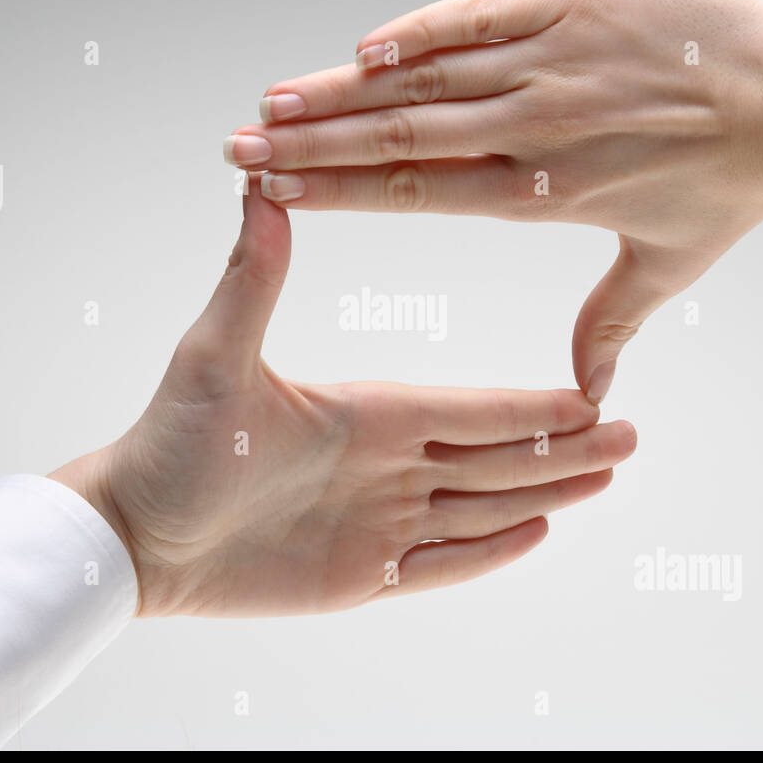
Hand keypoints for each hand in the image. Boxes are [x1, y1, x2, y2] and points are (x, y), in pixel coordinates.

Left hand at [51, 184, 636, 616]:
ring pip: (481, 506)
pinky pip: (441, 563)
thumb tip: (259, 189)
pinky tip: (535, 532)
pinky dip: (489, 552)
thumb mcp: (216, 356)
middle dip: (561, 448)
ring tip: (603, 479)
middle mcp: (384, 463)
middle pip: (493, 457)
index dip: (530, 406)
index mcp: (366, 411)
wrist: (134, 533)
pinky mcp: (361, 573)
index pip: (468, 409)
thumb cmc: (169, 442)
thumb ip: (253, 280)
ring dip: (544, 493)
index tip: (587, 394)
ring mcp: (378, 519)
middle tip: (627, 437)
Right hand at [230, 0, 762, 400]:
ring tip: (273, 98)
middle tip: (238, 144)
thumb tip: (588, 401)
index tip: (273, 191)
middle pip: (399, 135)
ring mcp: (555, 59)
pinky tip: (362, 47)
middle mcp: (534, 127)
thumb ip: (608, 326)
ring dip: (344, 88)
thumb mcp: (667, 267)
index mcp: (541, 192)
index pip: (414, 192)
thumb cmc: (734, 188)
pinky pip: (482, 12)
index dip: (337, 192)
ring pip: (427, 74)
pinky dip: (420, 29)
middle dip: (310, 142)